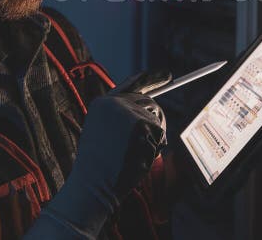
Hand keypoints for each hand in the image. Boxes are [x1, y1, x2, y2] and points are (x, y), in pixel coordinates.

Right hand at [26, 72, 168, 238]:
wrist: (92, 186)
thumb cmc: (100, 168)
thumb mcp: (105, 134)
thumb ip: (122, 119)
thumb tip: (150, 112)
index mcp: (102, 104)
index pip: (132, 84)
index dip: (152, 78)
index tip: (169, 75)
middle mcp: (114, 102)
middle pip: (151, 103)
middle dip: (156, 123)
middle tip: (150, 144)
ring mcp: (126, 111)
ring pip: (157, 121)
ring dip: (153, 140)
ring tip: (134, 155)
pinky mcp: (139, 124)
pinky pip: (160, 135)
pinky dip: (155, 149)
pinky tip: (138, 158)